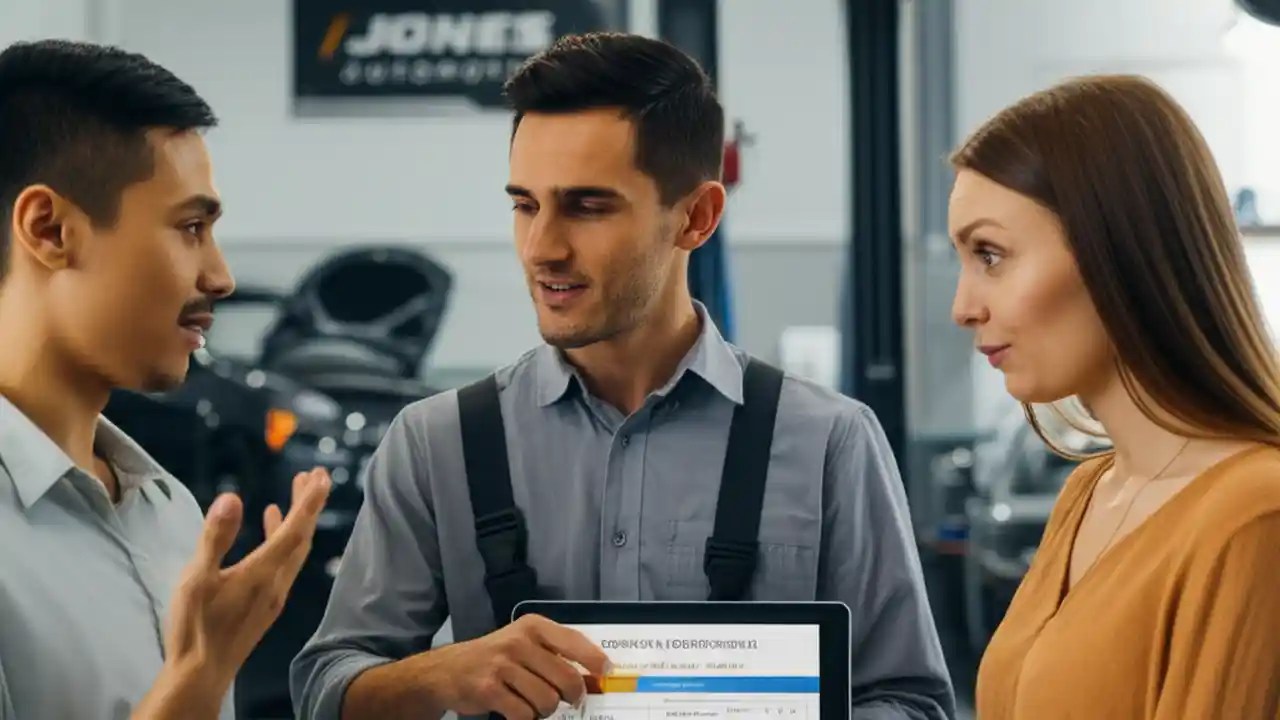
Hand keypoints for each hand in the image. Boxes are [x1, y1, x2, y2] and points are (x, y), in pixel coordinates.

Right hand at [140, 468, 330, 715]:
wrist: (201, 674)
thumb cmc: (196, 627)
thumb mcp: (197, 578)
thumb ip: (216, 537)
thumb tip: (232, 497)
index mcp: (264, 573)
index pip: (295, 529)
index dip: (310, 500)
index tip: (323, 476)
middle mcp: (276, 583)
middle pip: (302, 537)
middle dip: (309, 505)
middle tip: (315, 476)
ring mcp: (273, 596)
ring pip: (294, 551)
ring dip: (298, 522)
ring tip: (293, 496)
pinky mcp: (265, 605)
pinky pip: (284, 564)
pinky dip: (282, 542)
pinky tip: (268, 534)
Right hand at [422, 613, 611, 718]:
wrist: (446, 671)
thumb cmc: (495, 657)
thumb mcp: (523, 643)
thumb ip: (555, 654)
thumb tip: (595, 677)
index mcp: (533, 626)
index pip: (574, 641)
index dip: (595, 660)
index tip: (606, 673)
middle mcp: (519, 642)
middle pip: (566, 678)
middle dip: (572, 695)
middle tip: (569, 700)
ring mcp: (503, 665)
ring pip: (548, 700)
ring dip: (545, 710)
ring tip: (534, 704)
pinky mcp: (489, 689)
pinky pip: (524, 714)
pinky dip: (525, 718)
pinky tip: (515, 709)